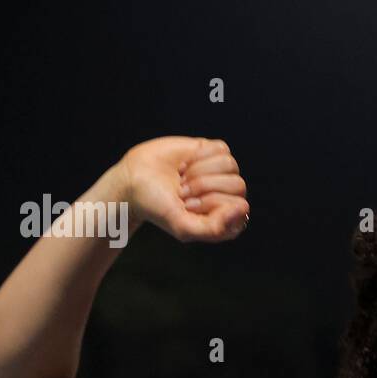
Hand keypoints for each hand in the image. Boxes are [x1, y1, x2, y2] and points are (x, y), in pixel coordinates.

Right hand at [116, 136, 248, 242]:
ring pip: (230, 165)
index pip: (240, 207)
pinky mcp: (212, 153)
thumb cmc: (157, 207)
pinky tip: (184, 166)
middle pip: (238, 185)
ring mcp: (221, 175)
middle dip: (204, 186)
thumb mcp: (183, 226)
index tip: (187, 205)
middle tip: (182, 192)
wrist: (134, 180)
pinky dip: (198, 156)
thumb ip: (214, 228)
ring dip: (199, 171)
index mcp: (226, 221)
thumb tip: (242, 208)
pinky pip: (222, 149)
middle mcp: (228, 198)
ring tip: (183, 180)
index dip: (211, 203)